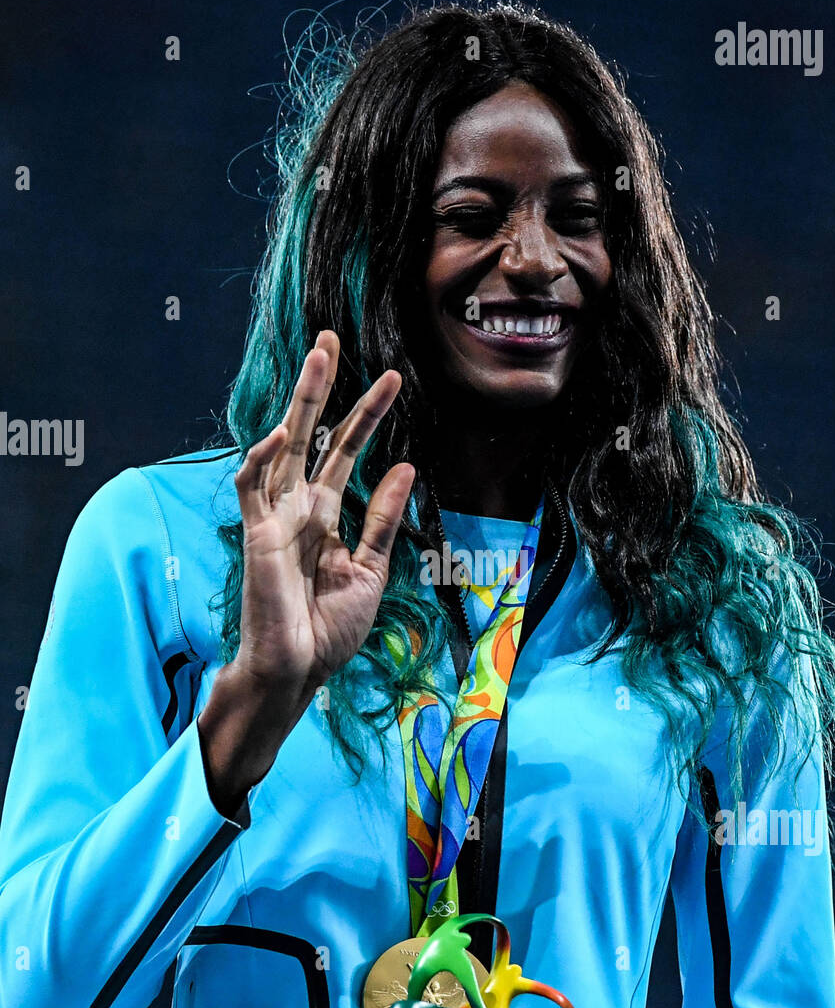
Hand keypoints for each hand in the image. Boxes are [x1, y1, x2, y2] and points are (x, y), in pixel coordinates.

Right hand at [198, 330, 413, 813]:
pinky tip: (286, 432)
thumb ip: (382, 518)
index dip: (367, 415)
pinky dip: (264, 457)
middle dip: (322, 386)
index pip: (346, 451)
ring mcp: (275, 517)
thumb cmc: (331, 629)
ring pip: (283, 444)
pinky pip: (253, 485)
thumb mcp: (371, 569)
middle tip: (332, 338)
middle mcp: (299, 506)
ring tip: (320, 356)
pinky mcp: (257, 535)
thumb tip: (408, 467)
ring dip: (301, 399)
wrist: (301, 669)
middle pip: (311, 433)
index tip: (393, 379)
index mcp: (327, 515)